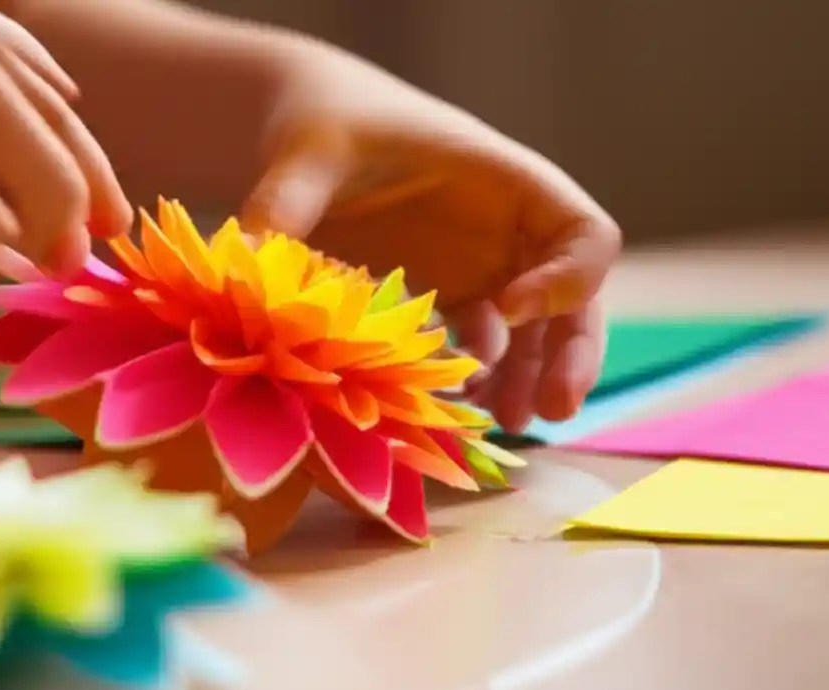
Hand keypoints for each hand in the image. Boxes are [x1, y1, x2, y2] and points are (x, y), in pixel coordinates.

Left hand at [242, 48, 619, 432]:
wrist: (310, 129)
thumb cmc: (326, 124)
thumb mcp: (304, 156)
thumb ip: (283, 204)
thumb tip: (243, 261)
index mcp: (504, 181)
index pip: (584, 234)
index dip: (566, 280)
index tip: (509, 311)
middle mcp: (508, 230)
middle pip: (574, 299)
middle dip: (570, 356)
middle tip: (550, 414)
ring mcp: (483, 268)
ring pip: (535, 334)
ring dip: (528, 380)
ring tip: (506, 426)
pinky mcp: (449, 298)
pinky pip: (484, 347)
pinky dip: (478, 381)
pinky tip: (455, 412)